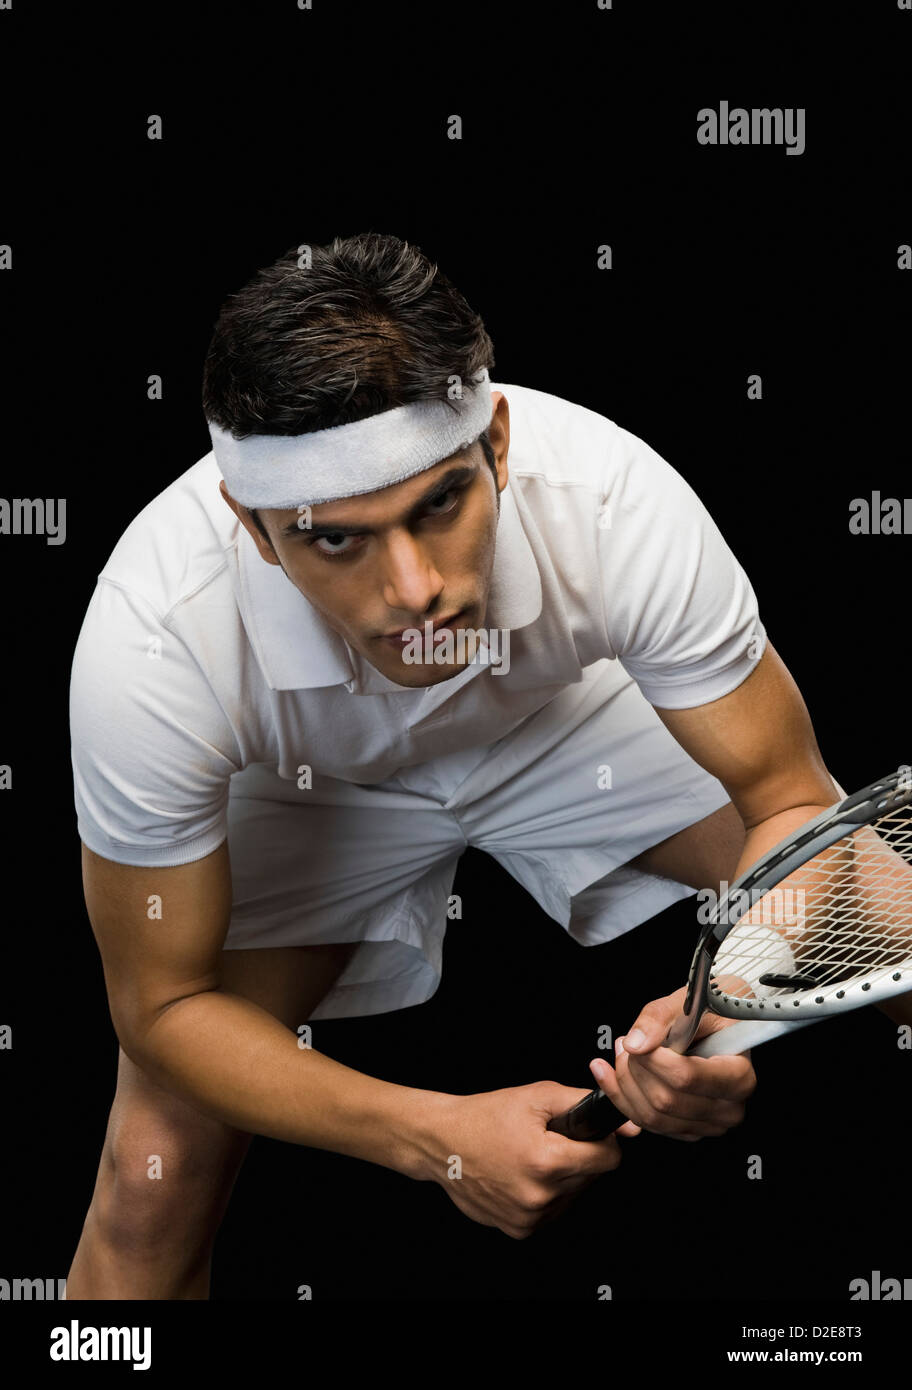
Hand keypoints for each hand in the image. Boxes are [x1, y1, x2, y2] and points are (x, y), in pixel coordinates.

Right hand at [419, 1082, 639, 1239]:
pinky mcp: (519, 1229)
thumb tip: (625, 1123)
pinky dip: (544, 1193)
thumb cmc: (485, 1116)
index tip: (589, 1136)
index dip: (603, 1143)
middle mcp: (540, 1195)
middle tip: (550, 1141)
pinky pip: (550, 1211)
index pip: (608, 1160)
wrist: (442, 1142)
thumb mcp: (537, 1096)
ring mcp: (529, 1216)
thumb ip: (583, 1105)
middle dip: (578, 1158)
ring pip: (572, 1196)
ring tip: (532, 1156)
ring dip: (562, 1178)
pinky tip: (521, 1174)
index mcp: (547, 1161)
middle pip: (590, 1178)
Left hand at [588, 985, 755, 1140]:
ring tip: (622, 1054)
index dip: (653, 1060)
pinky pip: (646, 1124)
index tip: (634, 1042)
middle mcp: (728, 1108)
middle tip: (625, 1043)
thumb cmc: (713, 1012)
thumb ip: (660, 1018)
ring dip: (626, 1084)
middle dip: (635, 1070)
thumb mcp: (689, 1001)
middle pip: (665, 1100)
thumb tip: (636, 1044)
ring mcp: (708, 1124)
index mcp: (739, 1076)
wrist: (721, 1026)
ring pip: (652, 1117)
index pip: (686, 1077)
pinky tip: (612, 1075)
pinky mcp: (687, 1132)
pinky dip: (623, 1098)